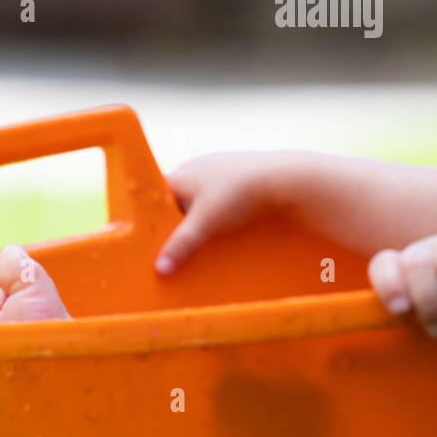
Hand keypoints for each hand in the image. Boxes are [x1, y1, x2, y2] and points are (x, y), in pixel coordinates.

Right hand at [155, 152, 285, 273]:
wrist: (286, 179)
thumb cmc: (239, 195)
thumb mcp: (205, 223)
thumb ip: (181, 245)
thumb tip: (159, 269)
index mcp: (183, 173)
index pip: (156, 194)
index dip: (150, 216)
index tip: (149, 239)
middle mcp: (199, 168)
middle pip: (177, 199)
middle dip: (177, 222)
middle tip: (176, 246)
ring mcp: (222, 170)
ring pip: (201, 200)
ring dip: (201, 219)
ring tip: (204, 240)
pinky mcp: (242, 178)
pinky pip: (222, 199)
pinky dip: (221, 213)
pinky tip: (228, 227)